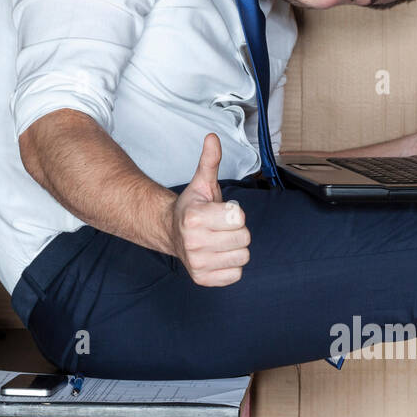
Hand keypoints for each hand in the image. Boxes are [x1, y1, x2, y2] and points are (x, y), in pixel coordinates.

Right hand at [169, 133, 249, 286]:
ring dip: (235, 249)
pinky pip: (236, 275)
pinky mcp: (202, 279)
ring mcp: (197, 263)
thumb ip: (210, 162)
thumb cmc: (193, 208)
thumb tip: (213, 138)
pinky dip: (231, 266)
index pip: (239, 217)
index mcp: (194, 218)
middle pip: (244, 239)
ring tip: (219, 241)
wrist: (171, 232)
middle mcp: (193, 242)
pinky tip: (218, 255)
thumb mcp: (202, 183)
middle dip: (237, 231)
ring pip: (243, 257)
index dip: (235, 213)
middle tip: (221, 227)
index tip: (221, 212)